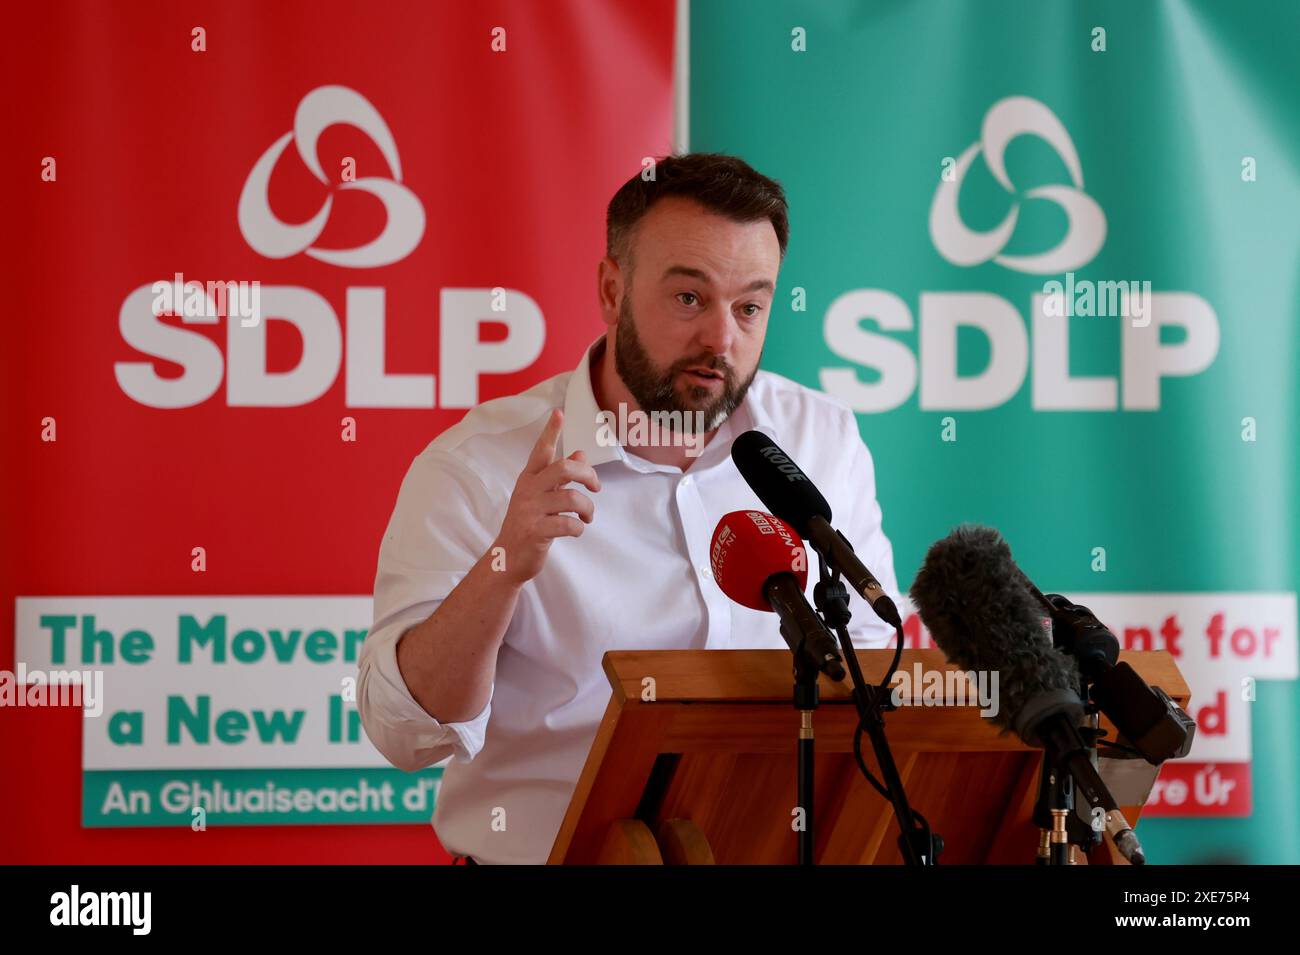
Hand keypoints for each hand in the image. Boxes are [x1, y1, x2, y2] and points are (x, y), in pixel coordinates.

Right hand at [490, 409, 600, 585]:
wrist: (508, 558)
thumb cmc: (529, 524)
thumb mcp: (541, 497)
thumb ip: (559, 477)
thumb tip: (579, 454)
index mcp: (529, 479)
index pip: (541, 451)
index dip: (550, 432)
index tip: (558, 413)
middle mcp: (528, 491)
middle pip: (564, 469)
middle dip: (588, 475)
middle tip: (596, 488)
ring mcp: (530, 511)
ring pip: (572, 499)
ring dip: (587, 509)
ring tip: (587, 517)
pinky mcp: (536, 532)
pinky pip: (568, 524)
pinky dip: (578, 528)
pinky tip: (576, 530)